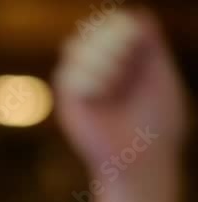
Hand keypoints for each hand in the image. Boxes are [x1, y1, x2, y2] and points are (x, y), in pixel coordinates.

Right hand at [54, 10, 187, 178]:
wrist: (142, 160)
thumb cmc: (158, 123)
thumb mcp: (161, 75)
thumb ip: (151, 45)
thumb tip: (136, 15)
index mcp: (125, 60)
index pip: (112, 23)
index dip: (119, 24)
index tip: (136, 40)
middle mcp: (100, 69)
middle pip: (91, 29)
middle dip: (108, 38)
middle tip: (124, 59)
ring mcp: (82, 84)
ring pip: (74, 47)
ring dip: (97, 57)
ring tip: (114, 79)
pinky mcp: (68, 102)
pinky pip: (67, 75)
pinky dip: (87, 78)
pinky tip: (101, 93)